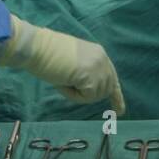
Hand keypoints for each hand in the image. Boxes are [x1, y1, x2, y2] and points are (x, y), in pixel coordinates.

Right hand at [0, 17, 125, 113]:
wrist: (37, 47)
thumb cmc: (47, 54)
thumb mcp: (73, 62)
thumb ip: (86, 72)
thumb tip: (90, 88)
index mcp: (99, 53)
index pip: (111, 77)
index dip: (116, 96)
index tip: (121, 112)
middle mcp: (103, 59)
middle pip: (104, 91)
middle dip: (87, 94)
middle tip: (67, 83)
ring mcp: (98, 68)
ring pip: (95, 96)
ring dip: (78, 94)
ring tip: (64, 79)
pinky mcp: (91, 77)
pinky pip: (86, 98)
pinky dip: (74, 96)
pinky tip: (63, 82)